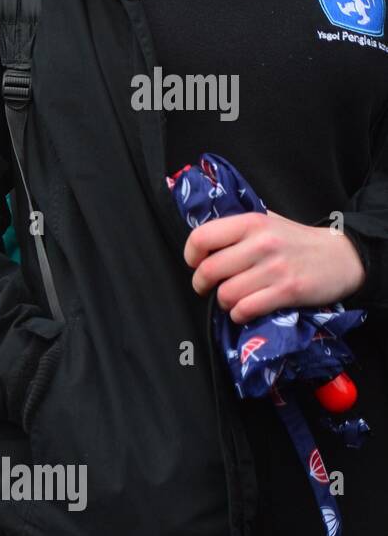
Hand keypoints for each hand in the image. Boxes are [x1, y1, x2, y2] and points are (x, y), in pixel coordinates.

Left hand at [184, 211, 365, 323]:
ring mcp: (275, 268)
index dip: (191, 255)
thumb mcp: (267, 222)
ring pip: (226, 294)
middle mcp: (261, 243)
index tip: (195, 263)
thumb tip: (202, 242)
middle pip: (209, 270)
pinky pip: (246, 309)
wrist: (343, 256)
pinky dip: (239, 314)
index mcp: (251, 222)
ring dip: (223, 302)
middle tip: (207, 287)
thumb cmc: (297, 240)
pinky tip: (245, 309)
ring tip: (232, 298)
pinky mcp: (288, 291)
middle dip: (201, 284)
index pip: (201, 238)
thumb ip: (236, 228)